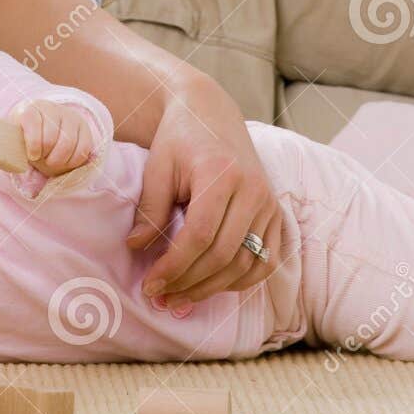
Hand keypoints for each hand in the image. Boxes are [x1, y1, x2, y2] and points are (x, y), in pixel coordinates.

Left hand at [10, 98, 96, 177]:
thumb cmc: (28, 139)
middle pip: (51, 137)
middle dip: (46, 155)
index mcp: (32, 108)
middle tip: (43, 160)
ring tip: (52, 162)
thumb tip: (11, 157)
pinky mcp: (84, 128)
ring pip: (68, 143)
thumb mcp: (17, 139)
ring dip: (59, 160)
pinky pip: (83, 148)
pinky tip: (65, 162)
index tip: (32, 156)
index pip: (32, 122)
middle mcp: (53, 109)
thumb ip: (13, 144)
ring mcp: (70, 117)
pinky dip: (73, 161)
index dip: (33, 143)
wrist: (45, 132)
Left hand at [126, 82, 282, 306]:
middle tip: (161, 298)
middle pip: (224, 254)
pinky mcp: (276, 214)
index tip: (150, 284)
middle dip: (190, 283)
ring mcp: (269, 203)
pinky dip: (241, 281)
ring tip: (180, 299)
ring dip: (213, 288)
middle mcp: (253, 190)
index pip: (200, 235)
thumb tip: (136, 248)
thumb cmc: (179, 139)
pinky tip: (212, 287)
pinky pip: (266, 261)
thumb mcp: (158, 167)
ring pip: (247, 263)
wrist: (210, 114)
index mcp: (222, 173)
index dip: (175, 266)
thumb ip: (150, 209)